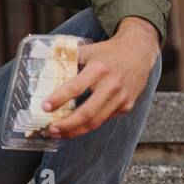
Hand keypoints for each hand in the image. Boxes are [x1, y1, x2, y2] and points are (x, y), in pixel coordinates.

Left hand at [43, 18, 159, 138]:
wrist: (140, 52)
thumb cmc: (109, 52)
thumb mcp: (88, 50)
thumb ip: (68, 58)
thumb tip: (43, 65)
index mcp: (99, 69)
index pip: (76, 87)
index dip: (59, 99)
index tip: (45, 107)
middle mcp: (111, 85)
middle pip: (87, 112)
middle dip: (67, 124)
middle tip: (51, 129)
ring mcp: (121, 98)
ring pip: (96, 121)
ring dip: (76, 131)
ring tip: (59, 133)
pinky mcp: (127, 106)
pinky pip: (105, 119)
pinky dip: (89, 126)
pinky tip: (76, 128)